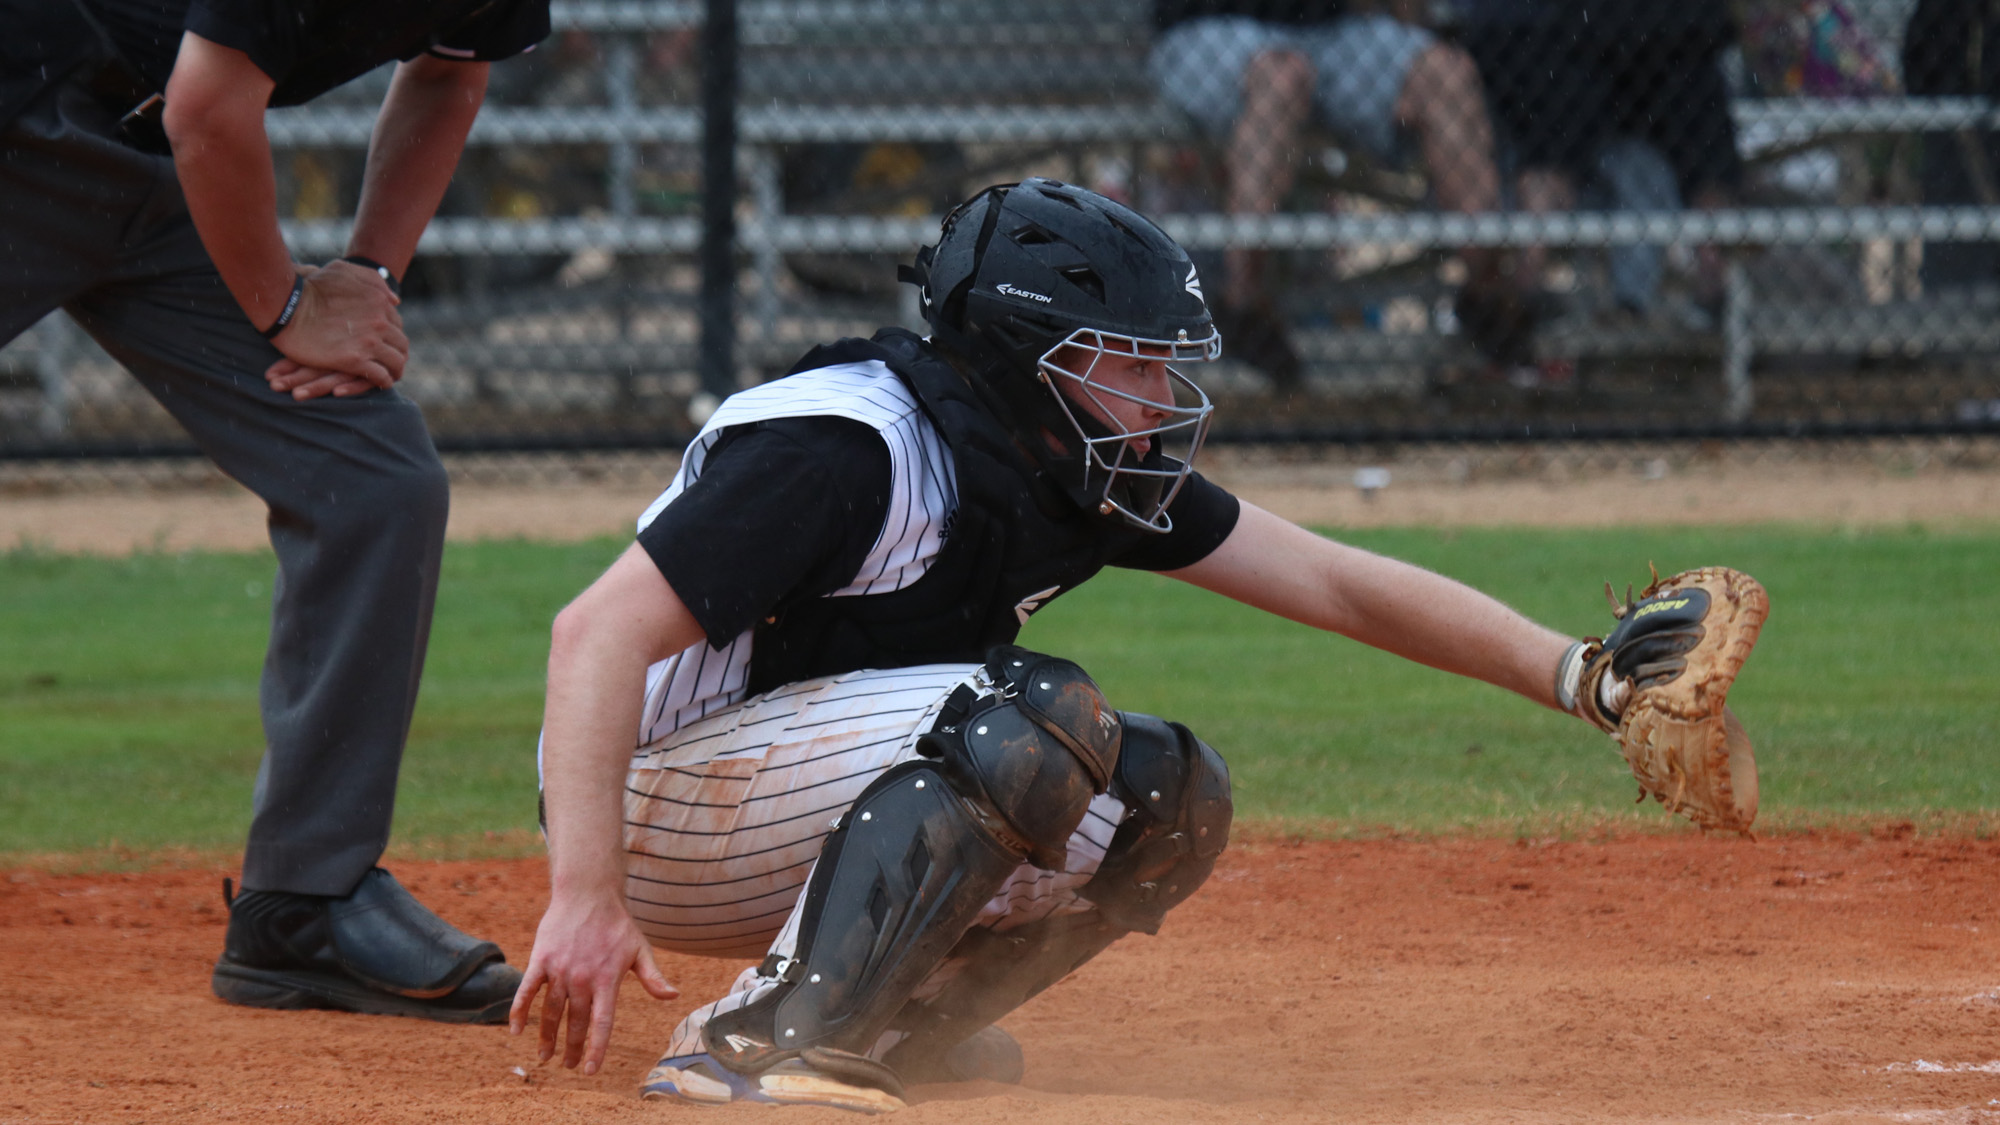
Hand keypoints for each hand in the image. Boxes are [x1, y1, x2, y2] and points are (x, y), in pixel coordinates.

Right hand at [262, 259, 407, 393]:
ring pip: (396, 362)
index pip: (396, 325)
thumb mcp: (344, 270)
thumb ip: (372, 281)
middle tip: (391, 363)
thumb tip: (395, 301)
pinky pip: (380, 376)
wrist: (286, 305)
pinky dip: (382, 382)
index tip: (385, 343)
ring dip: (395, 370)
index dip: (391, 335)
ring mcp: (369, 342)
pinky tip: (378, 384)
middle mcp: (379, 322)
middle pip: (400, 344)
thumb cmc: (310, 286)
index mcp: (379, 302)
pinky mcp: (355, 360)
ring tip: (389, 376)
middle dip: (397, 354)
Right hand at [509, 891, 677, 1076]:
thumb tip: (673, 996)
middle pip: (575, 1022)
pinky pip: (527, 990)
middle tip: (567, 1065)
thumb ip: (653, 977)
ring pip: (551, 1012)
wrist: (588, 893)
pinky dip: (519, 1011)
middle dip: (570, 1048)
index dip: (595, 1048)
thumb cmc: (616, 924)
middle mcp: (582, 978)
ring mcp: (559, 969)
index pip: (601, 1023)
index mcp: (607, 980)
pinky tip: (516, 1030)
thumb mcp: (640, 949)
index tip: (589, 1070)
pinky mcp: (541, 959)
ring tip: (544, 1057)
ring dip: (546, 1037)